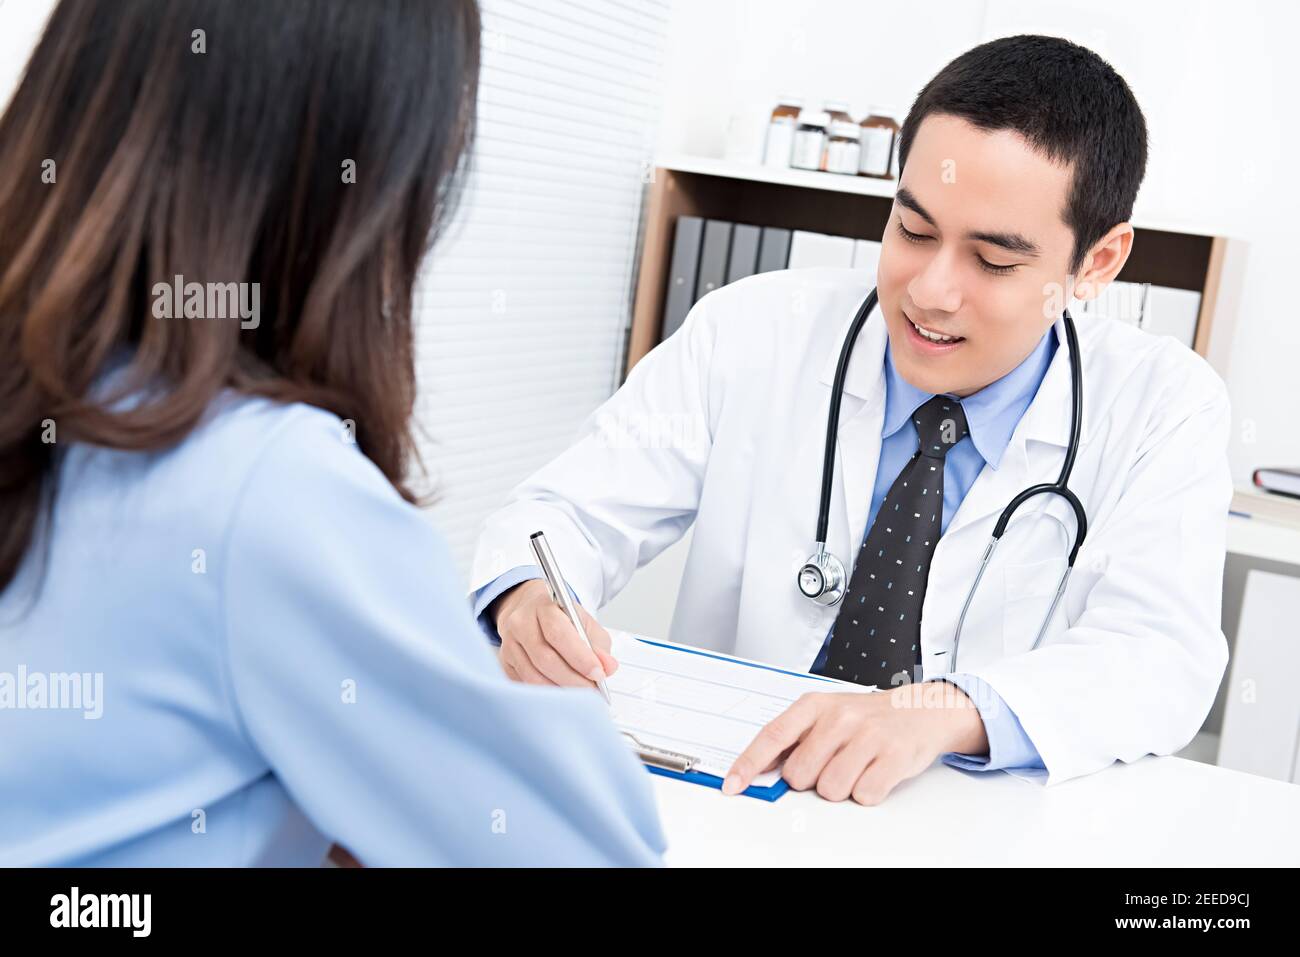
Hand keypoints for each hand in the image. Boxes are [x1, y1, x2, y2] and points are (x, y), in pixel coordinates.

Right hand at [490, 579, 617, 688]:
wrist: (529, 612)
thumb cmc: (560, 618)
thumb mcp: (584, 622)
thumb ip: (598, 644)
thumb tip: (607, 667)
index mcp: (542, 606)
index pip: (558, 633)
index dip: (579, 657)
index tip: (598, 674)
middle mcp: (520, 623)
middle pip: (545, 658)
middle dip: (573, 679)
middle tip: (592, 691)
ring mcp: (508, 644)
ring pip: (533, 676)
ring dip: (560, 690)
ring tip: (580, 696)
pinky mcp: (505, 663)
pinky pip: (525, 685)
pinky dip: (546, 694)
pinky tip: (562, 696)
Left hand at [722, 680, 988, 804]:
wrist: (921, 710)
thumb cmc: (866, 716)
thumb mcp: (826, 714)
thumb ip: (794, 738)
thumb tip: (759, 770)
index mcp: (815, 705)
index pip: (772, 737)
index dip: (748, 764)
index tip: (732, 785)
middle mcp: (840, 717)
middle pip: (800, 775)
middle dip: (811, 780)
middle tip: (831, 764)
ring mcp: (868, 735)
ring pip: (831, 790)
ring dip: (840, 789)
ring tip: (855, 767)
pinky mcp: (894, 756)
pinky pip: (864, 796)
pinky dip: (867, 792)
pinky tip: (874, 772)